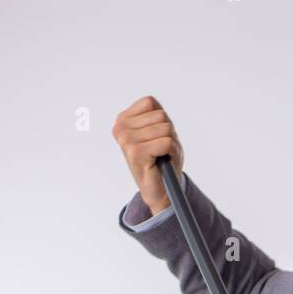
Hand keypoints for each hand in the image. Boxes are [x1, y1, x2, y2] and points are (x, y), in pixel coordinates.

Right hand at [112, 95, 183, 216]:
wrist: (161, 190)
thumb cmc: (162, 160)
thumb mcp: (159, 131)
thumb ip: (156, 115)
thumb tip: (159, 114)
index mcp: (123, 119)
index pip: (150, 103)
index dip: (161, 120)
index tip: (156, 137)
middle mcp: (121, 128)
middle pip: (160, 115)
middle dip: (167, 133)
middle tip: (160, 150)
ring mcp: (126, 140)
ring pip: (165, 128)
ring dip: (170, 143)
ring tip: (161, 155)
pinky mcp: (135, 152)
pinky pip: (166, 142)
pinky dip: (171, 152)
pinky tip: (162, 161)